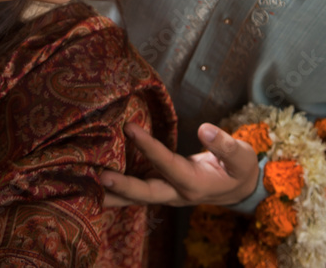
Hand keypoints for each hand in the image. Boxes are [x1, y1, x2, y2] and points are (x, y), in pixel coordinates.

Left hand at [101, 122, 258, 207]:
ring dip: (111, 194)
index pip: (167, 164)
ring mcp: (167, 195)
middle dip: (122, 186)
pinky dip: (118, 189)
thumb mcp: (241, 157)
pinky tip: (97, 182)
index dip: (149, 147)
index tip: (129, 127)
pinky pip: (137, 192)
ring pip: (136, 198)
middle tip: (98, 176)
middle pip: (145, 193)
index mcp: (195, 184)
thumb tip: (205, 129)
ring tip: (83, 188)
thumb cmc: (239, 169)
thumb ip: (224, 145)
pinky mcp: (162, 190)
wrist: (239, 189)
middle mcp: (176, 194)